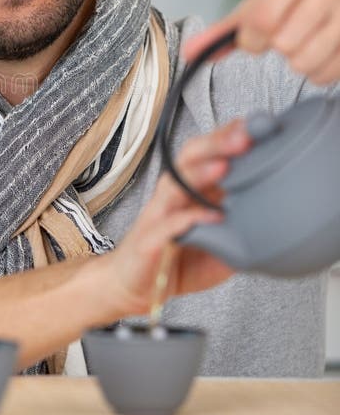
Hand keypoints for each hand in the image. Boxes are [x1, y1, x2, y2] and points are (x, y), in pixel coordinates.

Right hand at [107, 119, 251, 316]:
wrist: (135, 288)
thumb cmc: (177, 260)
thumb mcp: (220, 246)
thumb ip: (243, 232)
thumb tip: (278, 224)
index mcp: (190, 190)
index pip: (207, 152)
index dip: (227, 136)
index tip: (255, 126)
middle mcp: (172, 195)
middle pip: (190, 158)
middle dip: (217, 143)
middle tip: (244, 138)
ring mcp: (158, 216)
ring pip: (175, 184)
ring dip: (199, 173)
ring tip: (224, 166)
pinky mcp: (149, 240)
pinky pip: (168, 225)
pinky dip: (188, 219)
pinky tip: (211, 217)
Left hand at [183, 0, 339, 84]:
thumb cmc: (293, 1)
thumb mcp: (259, 5)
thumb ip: (223, 30)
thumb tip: (189, 51)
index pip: (262, 20)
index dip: (252, 38)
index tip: (256, 35)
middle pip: (283, 44)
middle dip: (275, 48)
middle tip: (282, 37)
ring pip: (305, 62)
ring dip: (295, 62)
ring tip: (300, 44)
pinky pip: (327, 74)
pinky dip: (317, 72)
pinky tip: (318, 52)